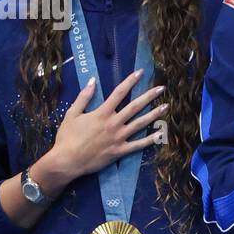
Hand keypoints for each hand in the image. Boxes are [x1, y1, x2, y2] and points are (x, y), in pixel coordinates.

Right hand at [40, 72, 165, 193]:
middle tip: (161, 88)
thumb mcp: (72, 114)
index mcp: (102, 113)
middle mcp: (113, 123)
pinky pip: (138, 145)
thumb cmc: (67, 137)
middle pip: (135, 106)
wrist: (67, 161)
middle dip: (149, 96)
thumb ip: (84, 97)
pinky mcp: (120, 151)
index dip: (130, 81)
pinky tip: (160, 134)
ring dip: (154, 115)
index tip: (140, 72)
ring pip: (140, 124)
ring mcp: (118, 138)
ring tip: (166, 107)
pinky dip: (150, 139)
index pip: (119, 92)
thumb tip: (93, 80)